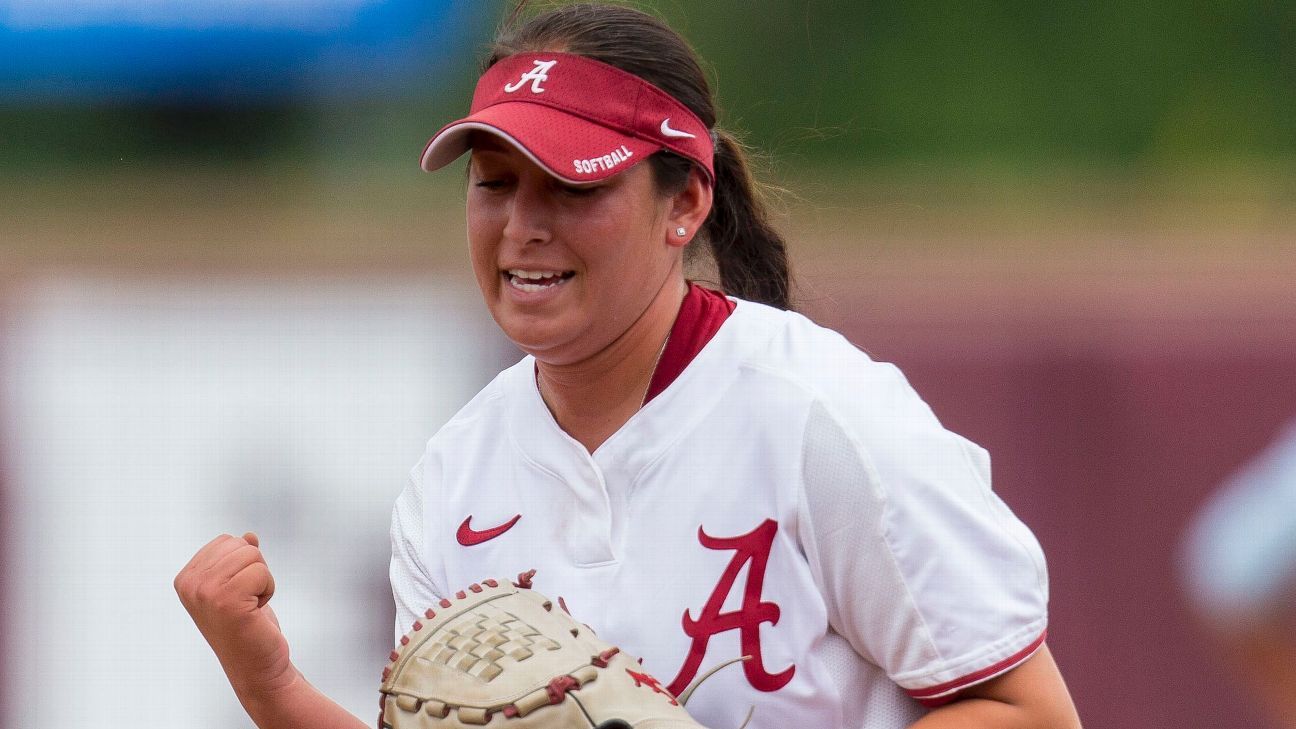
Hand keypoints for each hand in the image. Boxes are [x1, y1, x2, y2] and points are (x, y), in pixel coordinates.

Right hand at [175, 532, 294, 695]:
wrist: (257, 666)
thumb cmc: (250, 626)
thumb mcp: (241, 586)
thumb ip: (240, 560)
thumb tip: (249, 535)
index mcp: (186, 578)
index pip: (228, 540)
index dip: (244, 563)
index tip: (237, 593)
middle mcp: (189, 584)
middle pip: (241, 545)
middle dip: (255, 569)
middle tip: (246, 601)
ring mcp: (205, 593)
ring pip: (253, 555)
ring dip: (263, 580)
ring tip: (250, 607)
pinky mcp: (226, 601)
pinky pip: (262, 572)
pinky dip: (268, 590)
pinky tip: (256, 612)